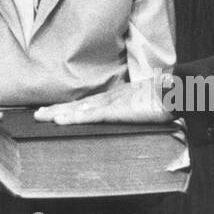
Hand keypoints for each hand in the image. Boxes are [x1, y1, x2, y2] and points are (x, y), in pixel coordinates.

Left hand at [35, 79, 167, 124]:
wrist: (176, 92)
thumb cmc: (164, 100)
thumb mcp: (145, 108)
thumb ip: (136, 114)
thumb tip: (134, 122)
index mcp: (115, 99)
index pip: (87, 104)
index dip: (69, 108)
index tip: (55, 112)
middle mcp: (108, 99)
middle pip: (77, 105)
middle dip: (56, 110)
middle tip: (37, 115)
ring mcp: (111, 104)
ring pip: (78, 110)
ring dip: (58, 113)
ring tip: (40, 117)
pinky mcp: (115, 111)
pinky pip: (90, 116)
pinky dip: (73, 119)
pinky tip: (60, 121)